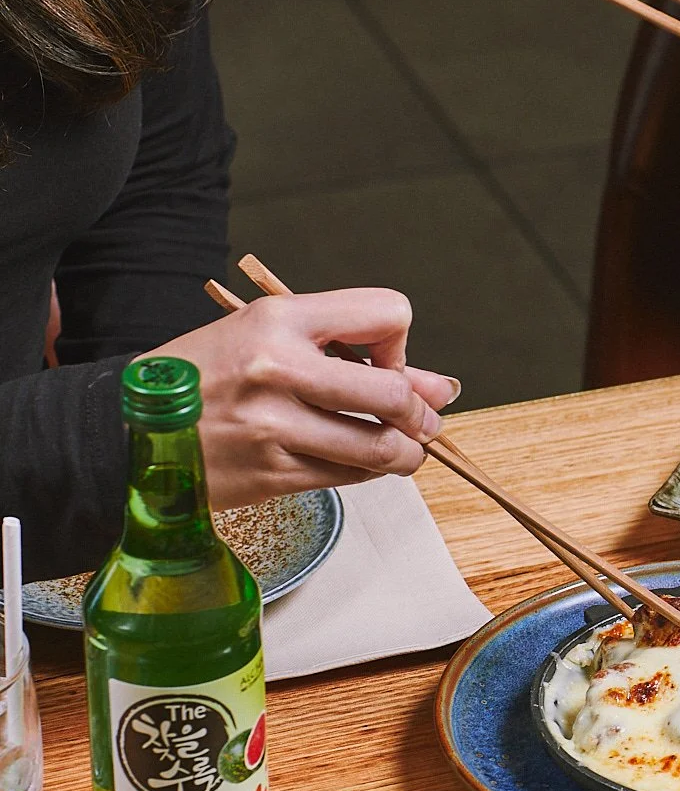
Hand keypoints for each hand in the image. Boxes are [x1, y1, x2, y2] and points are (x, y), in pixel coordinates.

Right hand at [155, 288, 459, 509]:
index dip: (401, 342)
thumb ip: (355, 354)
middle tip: (421, 420)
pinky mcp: (270, 474)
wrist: (125, 428)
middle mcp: (278, 370)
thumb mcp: (270, 337)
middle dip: (421, 413)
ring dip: (407, 453)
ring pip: (380, 447)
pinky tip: (359, 461)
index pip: (388, 314)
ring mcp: (273, 427)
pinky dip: (369, 472)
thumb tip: (443, 387)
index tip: (385, 360)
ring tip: (402, 447)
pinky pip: (350, 477)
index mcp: (278, 319)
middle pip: (393, 394)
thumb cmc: (206, 376)